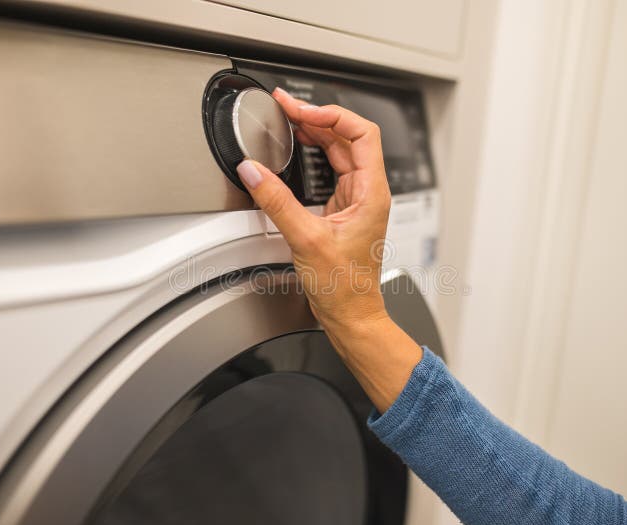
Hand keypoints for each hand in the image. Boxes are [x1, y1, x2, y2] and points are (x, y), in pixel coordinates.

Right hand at [236, 88, 420, 411]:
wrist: (352, 315)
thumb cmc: (345, 287)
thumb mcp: (306, 240)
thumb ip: (277, 202)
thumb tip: (254, 172)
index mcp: (372, 192)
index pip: (361, 133)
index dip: (331, 114)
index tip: (301, 110)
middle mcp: (369, 192)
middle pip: (348, 138)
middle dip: (317, 118)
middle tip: (286, 107)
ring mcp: (357, 200)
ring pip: (340, 153)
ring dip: (315, 134)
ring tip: (289, 120)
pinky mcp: (344, 210)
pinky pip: (332, 171)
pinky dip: (314, 155)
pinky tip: (298, 150)